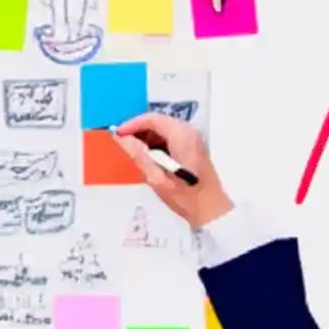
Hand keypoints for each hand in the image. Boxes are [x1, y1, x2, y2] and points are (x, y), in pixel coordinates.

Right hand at [112, 113, 233, 228]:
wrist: (211, 210)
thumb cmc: (187, 197)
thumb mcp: (157, 178)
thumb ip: (138, 155)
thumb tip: (121, 139)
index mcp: (182, 136)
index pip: (152, 119)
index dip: (131, 124)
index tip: (118, 134)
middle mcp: (189, 133)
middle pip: (157, 121)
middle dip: (137, 130)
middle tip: (122, 143)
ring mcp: (192, 138)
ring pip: (162, 128)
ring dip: (146, 137)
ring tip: (132, 152)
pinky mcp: (192, 146)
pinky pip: (169, 137)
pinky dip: (155, 143)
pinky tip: (147, 157)